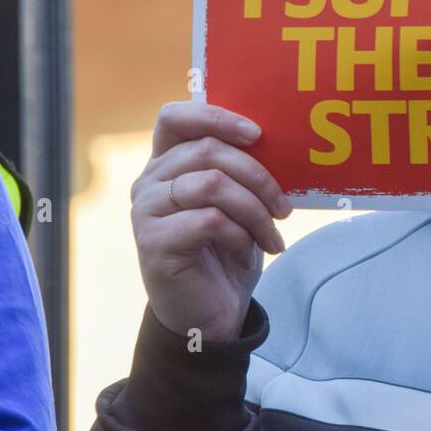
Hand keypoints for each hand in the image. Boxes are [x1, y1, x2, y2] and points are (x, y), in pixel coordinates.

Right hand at [130, 102, 291, 341]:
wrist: (212, 314)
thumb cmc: (227, 252)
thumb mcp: (238, 203)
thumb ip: (240, 169)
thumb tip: (276, 139)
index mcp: (166, 164)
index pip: (175, 117)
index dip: (216, 116)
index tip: (257, 134)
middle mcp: (149, 182)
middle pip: (208, 150)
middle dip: (258, 176)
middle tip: (284, 207)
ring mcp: (146, 212)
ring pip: (211, 184)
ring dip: (255, 209)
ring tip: (272, 235)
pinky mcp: (154, 243)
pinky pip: (210, 220)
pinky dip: (240, 235)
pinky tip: (248, 252)